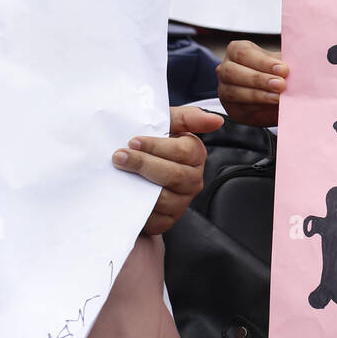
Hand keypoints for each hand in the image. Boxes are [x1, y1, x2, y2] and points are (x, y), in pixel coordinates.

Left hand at [113, 106, 224, 235]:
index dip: (156, 146)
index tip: (133, 140)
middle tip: (120, 156)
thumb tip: (216, 121)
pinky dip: (139, 208)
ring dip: (139, 185)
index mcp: (196, 154)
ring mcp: (181, 202)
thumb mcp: (168, 124)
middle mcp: (193, 180)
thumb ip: (189, 117)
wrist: (132, 164)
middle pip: (175, 175)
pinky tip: (126, 193)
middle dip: (144, 164)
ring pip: (164, 198)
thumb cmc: (151, 143)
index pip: (184, 151)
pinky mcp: (167, 220)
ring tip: (120, 173)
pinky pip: (155, 219)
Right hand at [217, 40, 287, 127]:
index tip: (283, 69)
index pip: (243, 53)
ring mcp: (225, 89)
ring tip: (277, 97)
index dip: (263, 62)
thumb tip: (298, 62)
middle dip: (258, 79)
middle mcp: (226, 69)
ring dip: (258, 95)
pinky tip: (270, 105)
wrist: (279, 97)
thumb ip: (284, 62)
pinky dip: (257, 107)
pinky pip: (240, 108)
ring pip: (233, 92)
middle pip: (233, 72)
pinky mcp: (232, 109)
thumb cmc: (278, 74)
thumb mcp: (281, 64)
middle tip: (280, 84)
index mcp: (237, 51)